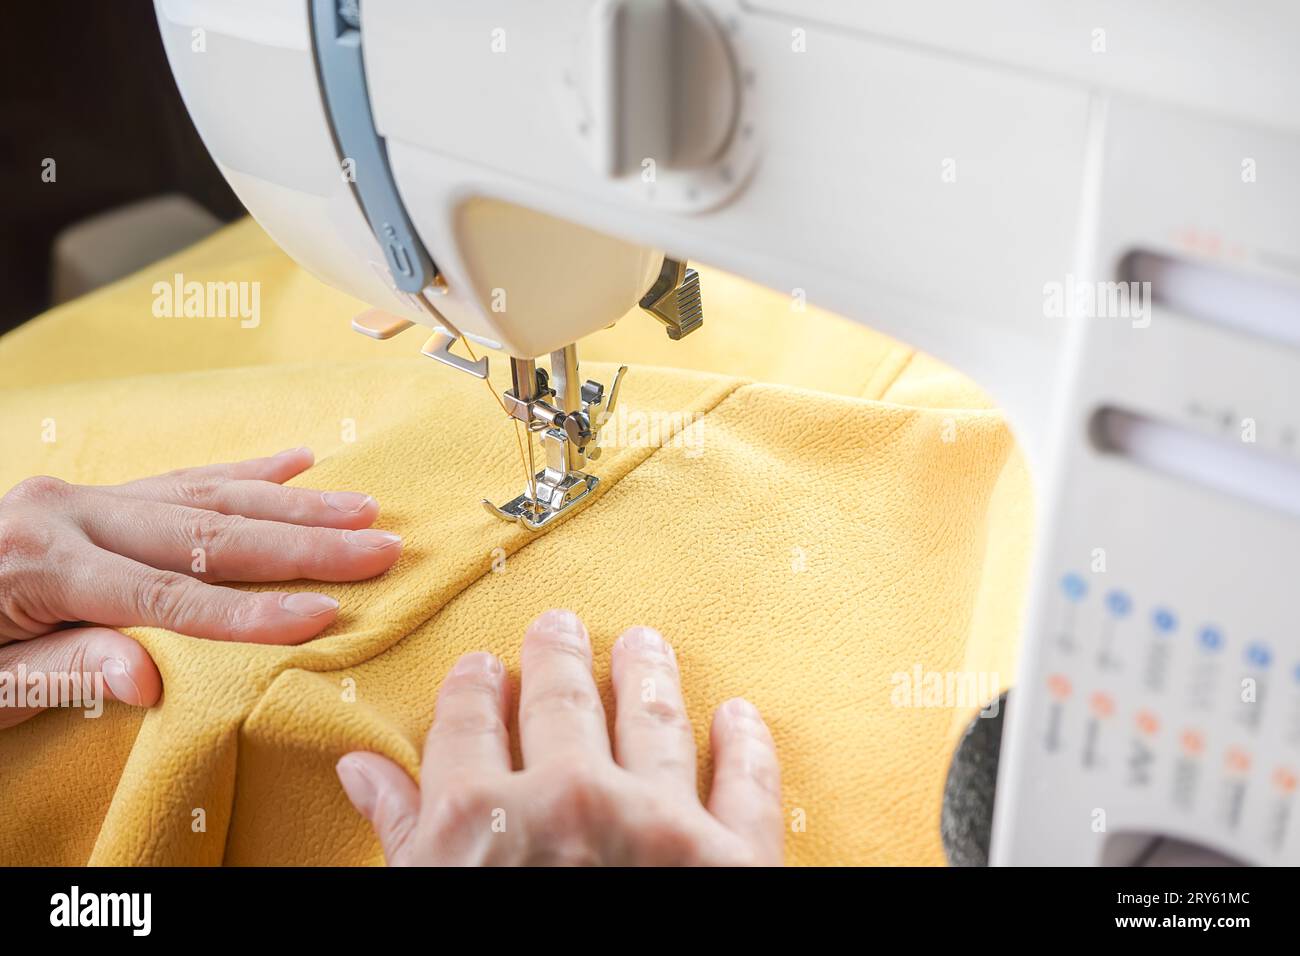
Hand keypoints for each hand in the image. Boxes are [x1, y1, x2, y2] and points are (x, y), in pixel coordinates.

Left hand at [0, 447, 400, 727]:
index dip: (251, 613)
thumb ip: (61, 672)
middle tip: (377, 544)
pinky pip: (178, 478)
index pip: (168, 596)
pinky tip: (294, 459)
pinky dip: (242, 470)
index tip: (324, 615)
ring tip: (360, 505)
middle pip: (208, 531)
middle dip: (302, 541)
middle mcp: (69, 512)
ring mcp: (82, 496)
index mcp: (40, 561)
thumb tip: (150, 677)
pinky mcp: (90, 496)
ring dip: (291, 500)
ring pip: (206, 493)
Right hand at [336, 609, 782, 865]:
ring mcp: (662, 826)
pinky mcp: (738, 862)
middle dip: (556, 655)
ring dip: (649, 672)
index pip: (468, 720)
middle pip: (561, 699)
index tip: (481, 669)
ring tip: (645, 645)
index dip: (473, 687)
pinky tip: (742, 716)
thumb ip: (402, 836)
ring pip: (656, 717)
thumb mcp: (427, 905)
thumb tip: (362, 771)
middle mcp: (571, 801)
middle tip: (560, 626)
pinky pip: (749, 784)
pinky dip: (749, 744)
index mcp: (480, 819)